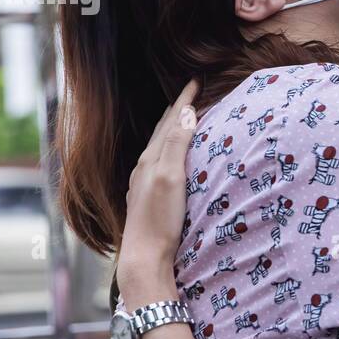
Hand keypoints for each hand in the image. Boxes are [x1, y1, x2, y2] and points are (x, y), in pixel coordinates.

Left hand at [117, 81, 199, 306]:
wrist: (143, 257)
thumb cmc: (159, 219)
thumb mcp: (171, 178)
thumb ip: (177, 144)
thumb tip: (187, 112)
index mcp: (151, 159)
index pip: (171, 121)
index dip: (184, 100)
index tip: (196, 81)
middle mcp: (144, 168)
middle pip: (162, 131)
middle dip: (177, 111)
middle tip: (191, 94)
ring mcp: (143, 184)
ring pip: (159, 147)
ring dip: (172, 130)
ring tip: (182, 121)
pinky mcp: (146, 199)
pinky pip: (158, 164)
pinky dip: (168, 151)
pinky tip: (170, 160)